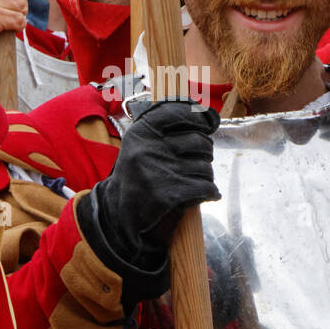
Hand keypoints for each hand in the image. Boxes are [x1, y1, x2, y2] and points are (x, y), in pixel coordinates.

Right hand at [77, 100, 219, 311]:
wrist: (118, 215)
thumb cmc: (137, 177)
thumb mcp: (140, 146)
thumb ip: (166, 130)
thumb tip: (207, 118)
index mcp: (141, 132)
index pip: (179, 112)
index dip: (199, 119)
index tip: (207, 125)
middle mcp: (148, 148)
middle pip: (199, 142)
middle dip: (205, 153)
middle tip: (198, 161)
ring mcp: (158, 171)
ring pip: (205, 167)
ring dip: (206, 175)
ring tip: (195, 180)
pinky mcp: (168, 195)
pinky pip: (205, 188)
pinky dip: (210, 192)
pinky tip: (207, 194)